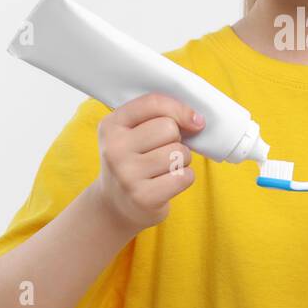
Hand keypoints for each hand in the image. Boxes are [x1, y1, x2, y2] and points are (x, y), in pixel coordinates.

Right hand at [91, 92, 204, 234]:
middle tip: (164, 151)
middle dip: (177, 139)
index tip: (193, 120)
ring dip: (182, 159)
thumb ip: (160, 116)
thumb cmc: (134, 160)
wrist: (116, 204)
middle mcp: (114, 149)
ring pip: (179, 152)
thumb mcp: (134, 132)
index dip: (180, 109)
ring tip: (165, 168)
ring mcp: (127, 175)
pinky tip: (167, 183)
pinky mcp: (143, 198)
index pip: (152, 103)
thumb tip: (196, 120)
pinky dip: (184, 177)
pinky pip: (184, 176)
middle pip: (169, 128)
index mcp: (110, 126)